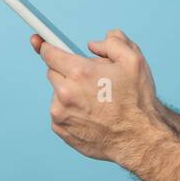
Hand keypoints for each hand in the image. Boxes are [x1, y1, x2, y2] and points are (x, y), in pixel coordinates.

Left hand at [31, 28, 169, 169]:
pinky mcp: (60, 130)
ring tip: (95, 102)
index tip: (40, 42)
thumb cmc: (137, 101)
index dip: (46, 45)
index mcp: (79, 72)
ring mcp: (60, 114)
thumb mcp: (133, 60)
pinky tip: (91, 115)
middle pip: (52, 72)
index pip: (49, 53)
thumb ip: (112, 42)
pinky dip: (70, 111)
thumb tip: (94, 45)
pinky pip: (59, 113)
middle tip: (91, 79)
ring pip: (57, 94)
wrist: (139, 138)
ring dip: (70, 93)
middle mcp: (65, 93)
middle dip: (68, 71)